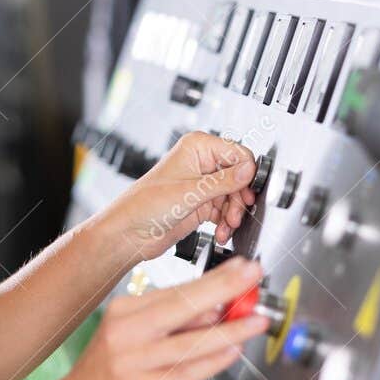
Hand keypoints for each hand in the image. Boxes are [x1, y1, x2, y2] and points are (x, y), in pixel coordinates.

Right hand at [47, 257, 267, 379]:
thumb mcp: (132, 338)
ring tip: (257, 320)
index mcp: (124, 310)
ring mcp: (129, 360)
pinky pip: (183, 373)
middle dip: (223, 287)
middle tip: (253, 275)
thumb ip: (171, 325)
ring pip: (188, 342)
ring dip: (228, 330)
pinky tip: (232, 353)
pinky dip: (211, 362)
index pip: (177, 291)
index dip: (215, 279)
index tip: (242, 268)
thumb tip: (216, 309)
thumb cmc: (106, 374)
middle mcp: (124, 330)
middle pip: (181, 305)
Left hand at [94, 131, 256, 262]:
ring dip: (233, 213)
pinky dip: (226, 222)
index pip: (237, 153)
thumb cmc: (146, 205)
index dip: (246, 173)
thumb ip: (224, 181)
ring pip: (234, 196)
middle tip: (236, 214)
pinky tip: (220, 231)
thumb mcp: (191, 191)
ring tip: (227, 226)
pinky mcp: (201, 202)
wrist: (130, 232)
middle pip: (239, 176)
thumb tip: (249, 169)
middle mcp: (201, 162)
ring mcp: (201, 183)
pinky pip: (224, 209)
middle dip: (239, 198)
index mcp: (198, 147)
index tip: (248, 192)